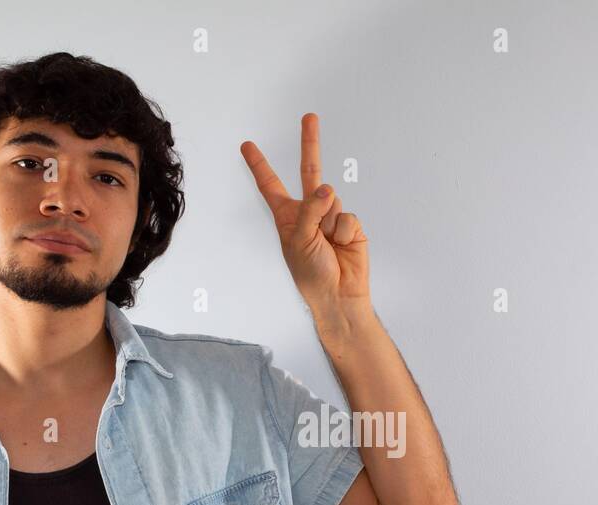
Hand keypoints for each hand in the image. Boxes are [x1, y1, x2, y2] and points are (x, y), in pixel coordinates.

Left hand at [240, 113, 369, 316]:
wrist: (338, 295)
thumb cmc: (312, 274)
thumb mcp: (300, 241)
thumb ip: (311, 211)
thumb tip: (327, 188)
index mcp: (288, 217)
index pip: (271, 185)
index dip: (259, 165)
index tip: (247, 145)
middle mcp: (309, 212)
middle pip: (309, 171)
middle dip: (310, 143)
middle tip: (310, 116)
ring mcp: (331, 217)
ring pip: (331, 199)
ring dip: (328, 220)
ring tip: (327, 244)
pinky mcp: (351, 225)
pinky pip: (347, 216)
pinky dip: (344, 231)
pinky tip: (342, 245)